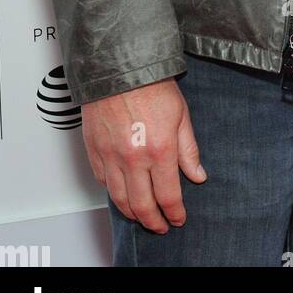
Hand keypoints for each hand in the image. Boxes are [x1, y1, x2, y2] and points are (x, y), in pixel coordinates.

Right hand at [82, 78, 206, 233]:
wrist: (120, 66)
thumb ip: (189, 150)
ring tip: (141, 216)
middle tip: (160, 226)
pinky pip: (102, 181)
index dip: (175, 213)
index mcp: (160, 149)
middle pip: (142, 205)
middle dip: (153, 221)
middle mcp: (134, 158)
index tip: (178, 218)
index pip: (169, 195)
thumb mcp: (181, 115)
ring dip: (132, 213)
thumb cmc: (152, 85)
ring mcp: (111, 156)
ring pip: (119, 199)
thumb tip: (198, 176)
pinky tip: (122, 192)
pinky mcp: (94, 150)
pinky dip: (112, 192)